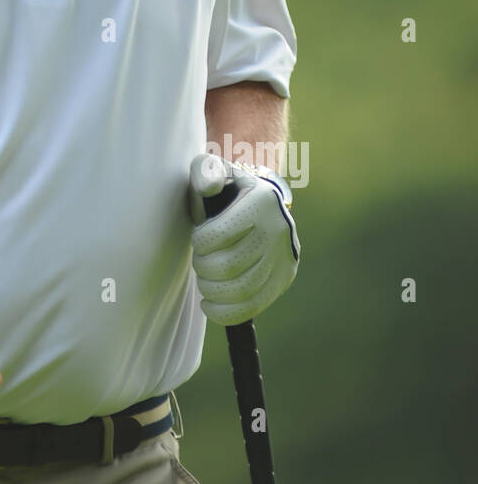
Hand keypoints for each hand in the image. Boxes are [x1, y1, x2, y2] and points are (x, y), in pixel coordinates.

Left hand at [187, 155, 299, 324]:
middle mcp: (278, 230)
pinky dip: (227, 313)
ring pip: (242, 290)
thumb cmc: (228, 190)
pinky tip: (210, 305)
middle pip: (229, 266)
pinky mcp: (285, 279)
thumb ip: (205, 171)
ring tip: (204, 281)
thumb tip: (208, 186)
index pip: (219, 234)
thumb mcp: (214, 171)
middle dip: (203, 268)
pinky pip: (255, 306)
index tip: (198, 238)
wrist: (262, 204)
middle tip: (199, 261)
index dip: (200, 242)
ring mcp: (285, 257)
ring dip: (212, 291)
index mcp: (260, 202)